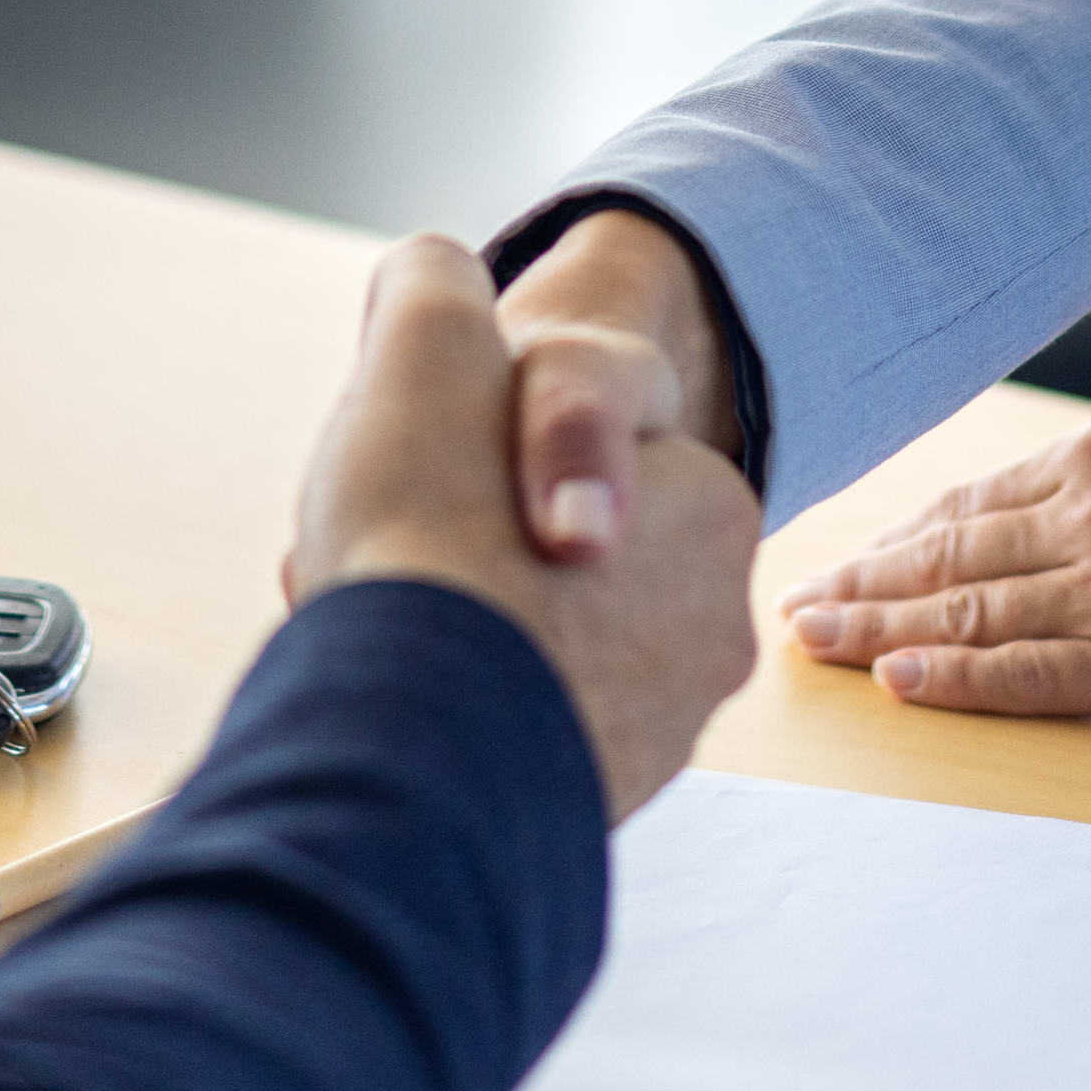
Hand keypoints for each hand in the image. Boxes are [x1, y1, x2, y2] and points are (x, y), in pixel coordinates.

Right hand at [295, 235, 758, 817]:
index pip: (580, 445)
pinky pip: (518, 737)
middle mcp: (714, 623)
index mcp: (710, 502)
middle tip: (387, 549)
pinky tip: (395, 705)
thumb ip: (436, 286)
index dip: (475, 441)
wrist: (404, 758)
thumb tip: (434, 283)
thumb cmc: (433, 535)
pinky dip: (459, 717)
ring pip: (534, 651)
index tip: (425, 465)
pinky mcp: (598, 807)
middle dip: (472, 548)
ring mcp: (662, 730)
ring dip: (458, 634)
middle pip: (560, 557)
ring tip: (377, 629)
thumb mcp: (429, 340)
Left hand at [778, 418, 1090, 723]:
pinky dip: (955, 676)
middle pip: (947, 556)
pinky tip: (896, 680)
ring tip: (814, 643)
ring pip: (969, 610)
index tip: (839, 563)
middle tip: (792, 608)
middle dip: (862, 584)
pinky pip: (1029, 674)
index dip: (894, 541)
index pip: (965, 505)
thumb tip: (1018, 524)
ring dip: (879, 629)